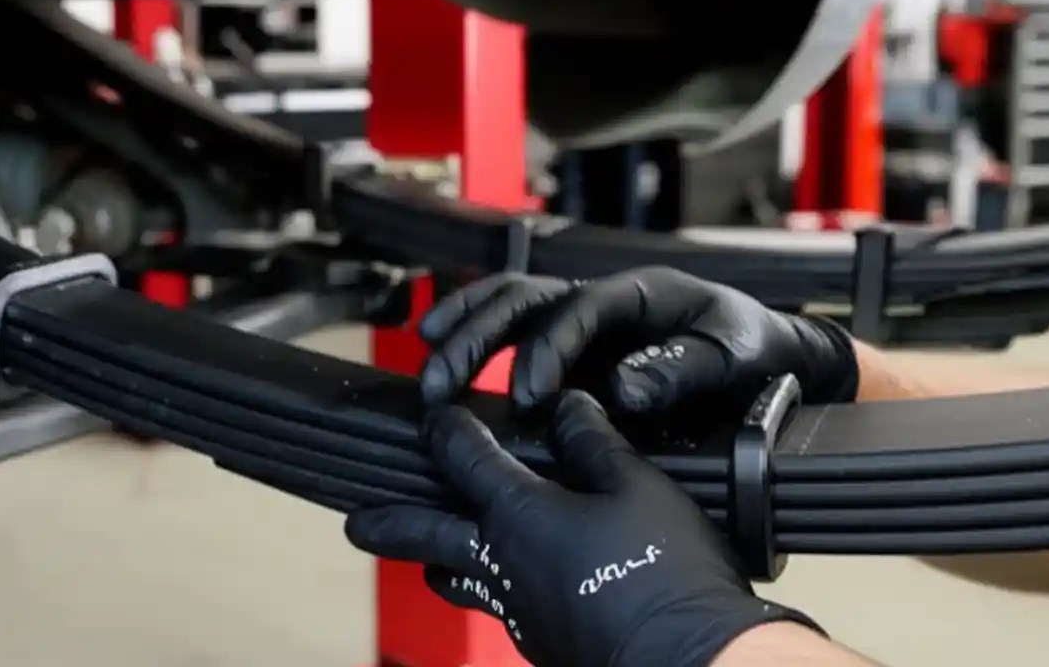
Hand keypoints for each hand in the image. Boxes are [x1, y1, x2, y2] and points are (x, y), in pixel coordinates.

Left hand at [344, 392, 818, 666]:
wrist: (692, 661)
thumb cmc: (666, 570)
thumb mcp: (638, 486)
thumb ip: (594, 442)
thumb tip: (566, 406)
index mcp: (519, 514)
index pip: (463, 459)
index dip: (445, 430)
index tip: (433, 416)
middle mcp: (503, 563)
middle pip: (427, 536)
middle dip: (389, 524)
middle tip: (355, 523)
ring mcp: (518, 610)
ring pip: (457, 581)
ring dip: (437, 562)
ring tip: (430, 556)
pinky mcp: (541, 642)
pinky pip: (496, 607)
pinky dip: (488, 588)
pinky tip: (513, 582)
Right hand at [418, 267, 857, 414]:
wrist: (771, 357)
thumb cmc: (756, 350)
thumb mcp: (734, 356)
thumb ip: (682, 370)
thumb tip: (620, 389)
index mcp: (640, 293)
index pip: (578, 310)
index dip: (546, 350)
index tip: (526, 396)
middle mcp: (602, 300)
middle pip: (524, 298)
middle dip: (478, 336)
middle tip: (441, 381)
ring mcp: (585, 324)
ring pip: (510, 308)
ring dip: (465, 332)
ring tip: (427, 367)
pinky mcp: (576, 351)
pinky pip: (517, 337)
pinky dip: (478, 343)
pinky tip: (447, 367)